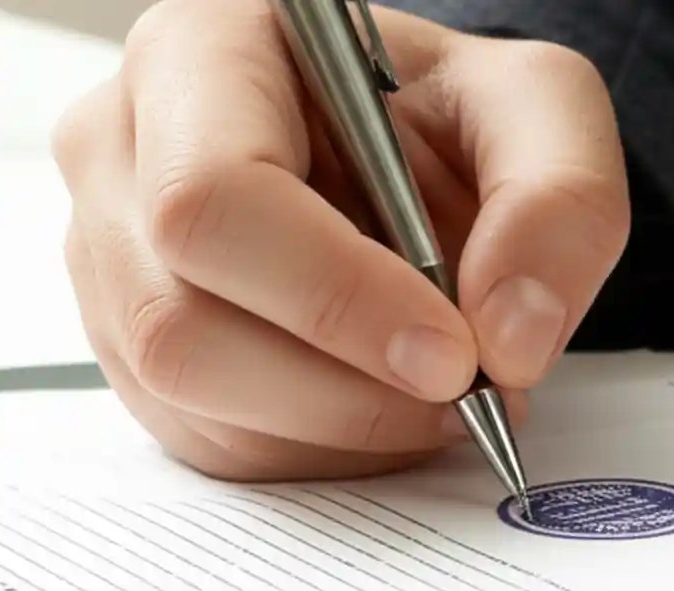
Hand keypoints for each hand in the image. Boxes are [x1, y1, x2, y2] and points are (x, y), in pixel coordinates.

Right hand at [53, 0, 627, 479]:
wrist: (414, 161)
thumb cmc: (452, 116)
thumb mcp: (542, 111)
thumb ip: (558, 202)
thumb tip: (510, 337)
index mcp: (202, 57)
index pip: (217, 199)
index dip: (335, 297)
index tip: (451, 355)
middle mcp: (129, 157)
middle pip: (181, 323)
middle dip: (345, 392)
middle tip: (463, 395)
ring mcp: (116, 261)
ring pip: (191, 400)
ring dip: (341, 431)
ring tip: (442, 398)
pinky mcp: (138, 347)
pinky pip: (210, 439)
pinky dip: (320, 450)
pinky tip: (387, 407)